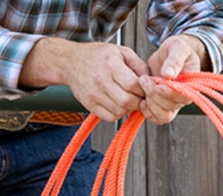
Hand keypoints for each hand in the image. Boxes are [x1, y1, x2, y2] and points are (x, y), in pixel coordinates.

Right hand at [20, 37, 148, 121]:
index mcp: (111, 65)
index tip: (145, 88)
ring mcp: (93, 94)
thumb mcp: (121, 52)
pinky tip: (118, 103)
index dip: (143, 89)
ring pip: (120, 111)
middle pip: (127, 101)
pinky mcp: (89, 104)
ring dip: (129, 108)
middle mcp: (101, 80)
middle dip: (138, 101)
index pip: (133, 84)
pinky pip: (109, 117)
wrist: (70, 62)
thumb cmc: (97, 55)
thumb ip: (139, 65)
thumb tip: (152, 79)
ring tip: (128, 98)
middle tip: (140, 96)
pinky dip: (118, 113)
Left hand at [138, 34, 209, 125]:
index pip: (184, 96)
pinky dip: (147, 112)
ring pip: (164, 116)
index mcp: (192, 84)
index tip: (158, 85)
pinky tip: (142, 100)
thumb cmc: (178, 49)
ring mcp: (174, 103)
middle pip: (171, 107)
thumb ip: (174, 60)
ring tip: (143, 86)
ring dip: (150, 104)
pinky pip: (157, 117)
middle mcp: (184, 96)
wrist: (170, 53)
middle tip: (144, 79)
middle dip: (155, 95)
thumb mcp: (178, 47)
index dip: (169, 93)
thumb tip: (169, 74)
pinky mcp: (163, 105)